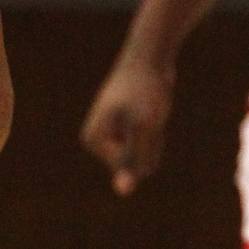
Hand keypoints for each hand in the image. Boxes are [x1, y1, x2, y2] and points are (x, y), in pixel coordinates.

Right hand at [80, 53, 174, 195]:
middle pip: (135, 165)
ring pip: (144, 157)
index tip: (141, 116)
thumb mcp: (143, 128)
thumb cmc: (145, 90)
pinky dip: (156, 134)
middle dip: (150, 144)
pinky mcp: (128, 131)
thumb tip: (123, 191)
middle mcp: (99, 140)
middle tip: (148, 112)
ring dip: (155, 138)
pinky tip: (152, 113)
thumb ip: (133, 161)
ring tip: (150, 111)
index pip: (126, 166)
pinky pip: (148, 148)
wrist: (150, 57)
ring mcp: (114, 136)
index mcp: (92, 140)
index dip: (143, 145)